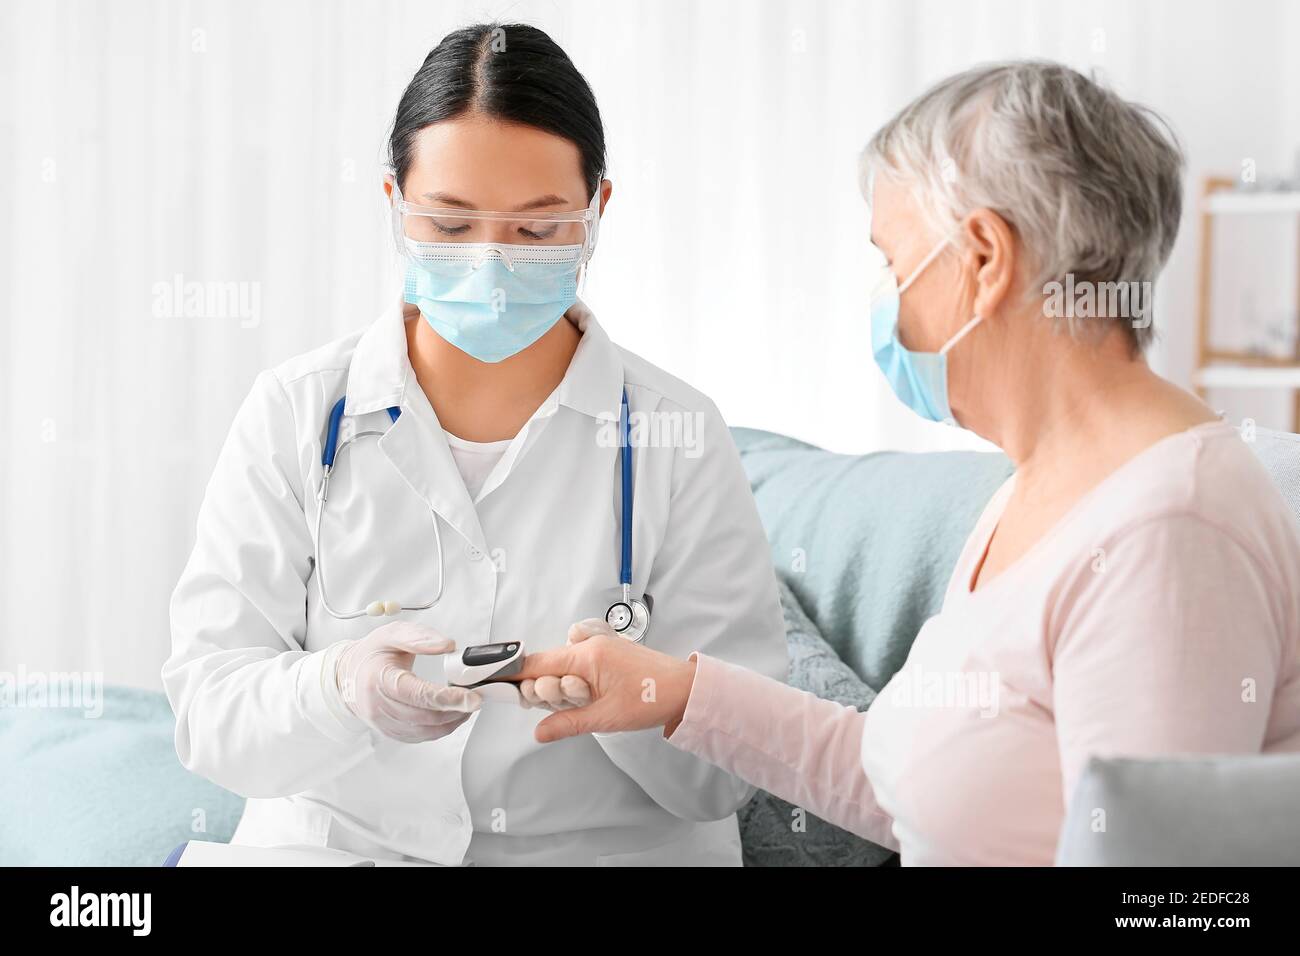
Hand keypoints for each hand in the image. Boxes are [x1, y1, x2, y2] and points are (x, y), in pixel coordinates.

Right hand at [334, 621, 479, 742]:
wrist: (348, 675)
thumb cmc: (371, 654)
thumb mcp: (392, 634)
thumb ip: (420, 638)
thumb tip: (448, 645)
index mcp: (378, 679)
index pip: (417, 694)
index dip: (447, 698)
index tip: (471, 696)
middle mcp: (378, 705)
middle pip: (425, 716)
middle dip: (457, 710)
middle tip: (476, 698)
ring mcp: (383, 722)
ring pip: (426, 730)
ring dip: (452, 720)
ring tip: (467, 705)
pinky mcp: (390, 732)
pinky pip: (421, 736)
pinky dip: (441, 728)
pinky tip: (451, 714)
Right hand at [512, 619, 696, 742]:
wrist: (686, 690)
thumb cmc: (651, 698)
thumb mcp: (605, 717)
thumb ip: (568, 722)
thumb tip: (539, 732)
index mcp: (585, 656)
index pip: (537, 662)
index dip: (517, 677)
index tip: (499, 688)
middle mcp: (589, 647)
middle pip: (547, 667)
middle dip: (546, 690)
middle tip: (562, 706)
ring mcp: (599, 650)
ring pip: (563, 669)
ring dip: (564, 690)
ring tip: (585, 703)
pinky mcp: (608, 657)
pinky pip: (579, 668)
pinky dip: (576, 684)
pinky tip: (588, 697)